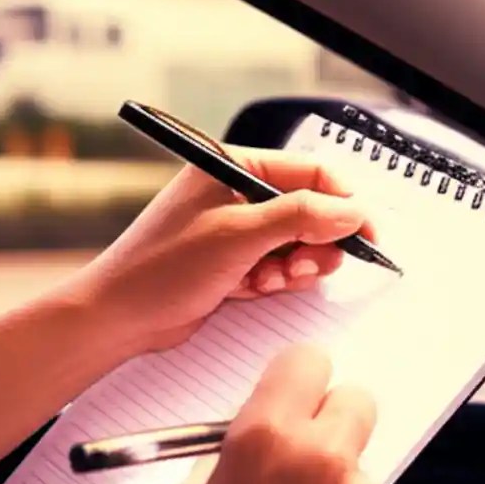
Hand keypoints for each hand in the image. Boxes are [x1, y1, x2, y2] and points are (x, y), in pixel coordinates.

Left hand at [66, 147, 374, 352]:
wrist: (120, 317)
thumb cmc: (161, 268)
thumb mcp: (238, 235)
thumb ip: (301, 217)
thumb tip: (352, 211)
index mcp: (234, 166)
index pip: (310, 172)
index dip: (343, 202)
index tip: (365, 233)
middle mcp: (238, 192)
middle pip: (312, 210)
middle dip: (315, 243)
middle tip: (305, 266)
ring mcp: (238, 228)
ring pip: (300, 243)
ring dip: (295, 266)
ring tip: (269, 279)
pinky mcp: (237, 260)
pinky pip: (281, 266)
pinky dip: (275, 281)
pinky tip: (250, 288)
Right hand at [155, 344, 410, 483]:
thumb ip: (234, 448)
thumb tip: (265, 420)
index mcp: (263, 439)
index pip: (307, 360)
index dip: (302, 379)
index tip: (301, 393)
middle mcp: (321, 458)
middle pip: (356, 398)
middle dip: (335, 421)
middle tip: (313, 459)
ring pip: (366, 465)